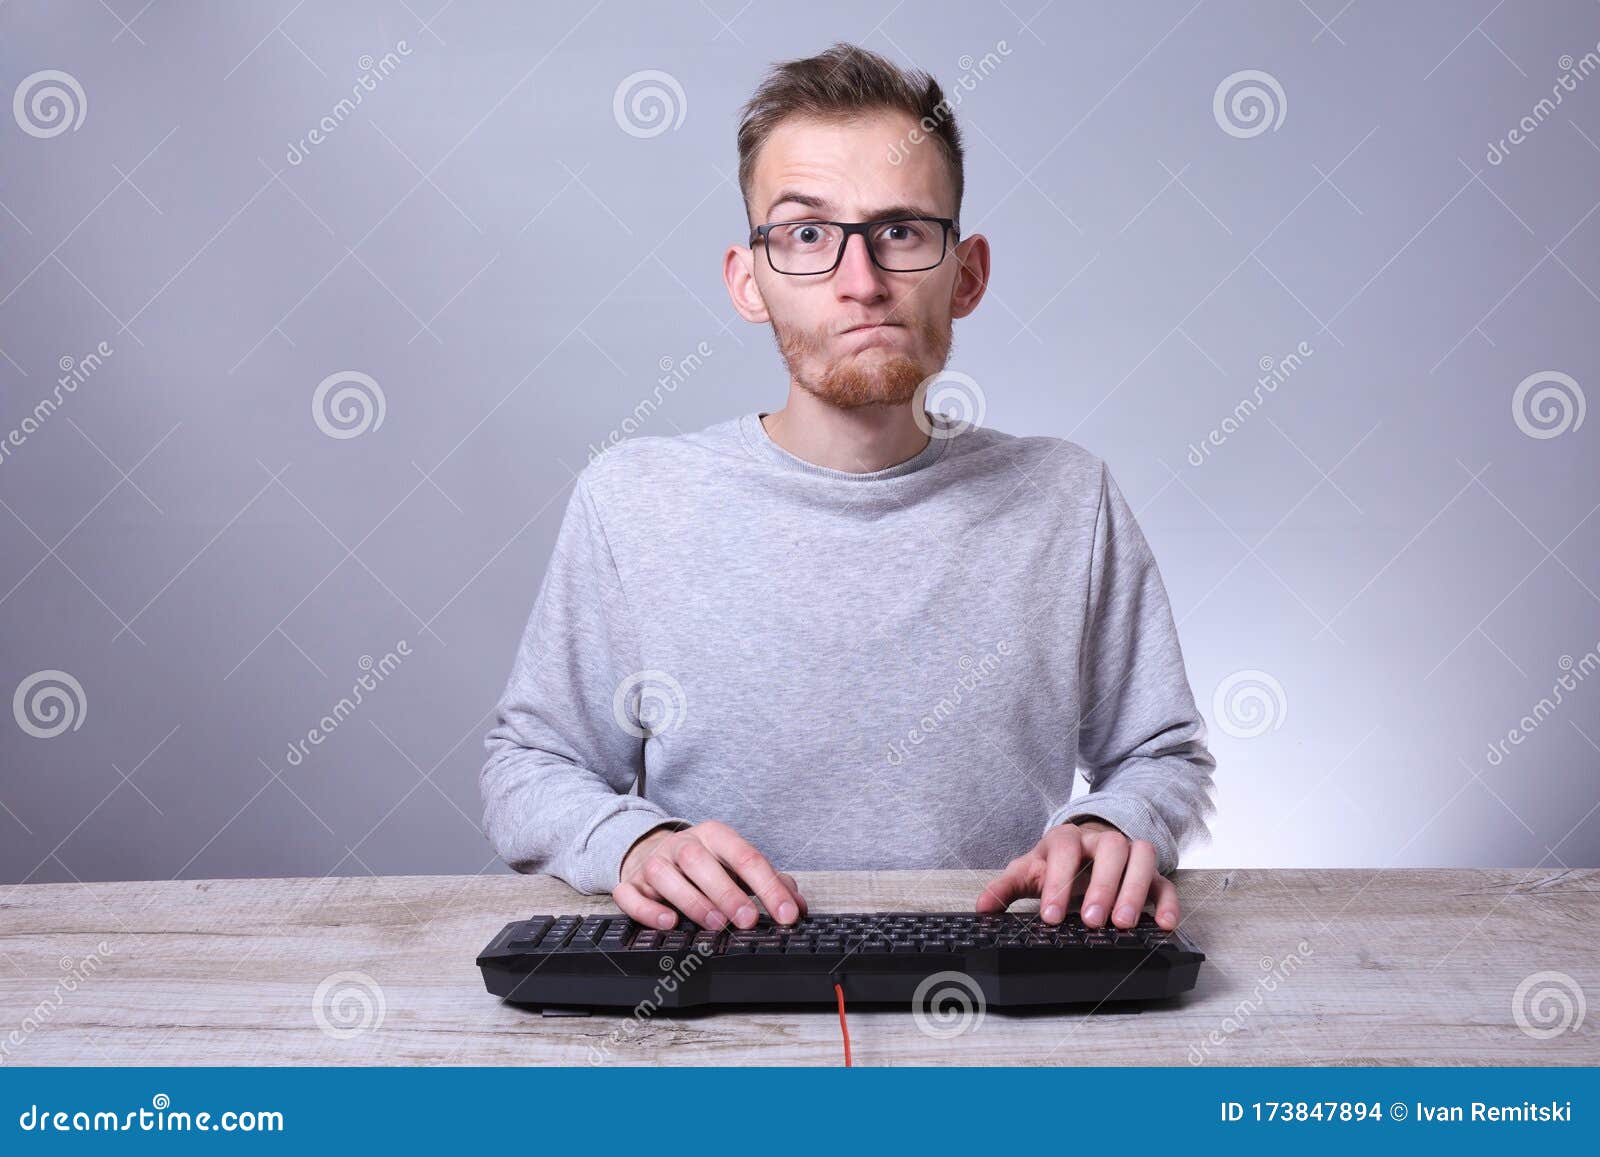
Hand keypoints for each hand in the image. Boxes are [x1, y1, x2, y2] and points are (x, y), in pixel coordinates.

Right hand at [613, 819, 807, 931]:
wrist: (652, 852)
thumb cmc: (705, 864)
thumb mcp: (736, 865)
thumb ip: (768, 883)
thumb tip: (797, 906)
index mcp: (715, 836)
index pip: (746, 856)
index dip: (769, 886)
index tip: (787, 913)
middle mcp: (682, 845)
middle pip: (700, 861)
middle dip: (726, 892)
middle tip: (748, 920)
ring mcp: (653, 863)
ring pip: (664, 875)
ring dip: (692, 901)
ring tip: (715, 924)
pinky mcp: (629, 883)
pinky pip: (630, 894)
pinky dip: (647, 910)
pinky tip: (668, 923)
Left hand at [975, 819, 1179, 930]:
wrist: (1084, 846)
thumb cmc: (1055, 863)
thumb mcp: (1028, 871)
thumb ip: (1005, 889)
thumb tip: (982, 908)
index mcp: (1067, 839)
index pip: (1064, 851)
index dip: (1058, 882)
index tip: (1050, 916)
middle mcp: (1101, 841)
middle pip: (1110, 850)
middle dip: (1101, 885)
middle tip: (1090, 921)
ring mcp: (1130, 854)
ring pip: (1141, 857)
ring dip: (1134, 890)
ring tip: (1122, 924)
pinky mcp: (1151, 873)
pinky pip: (1165, 881)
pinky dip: (1167, 901)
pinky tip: (1163, 924)